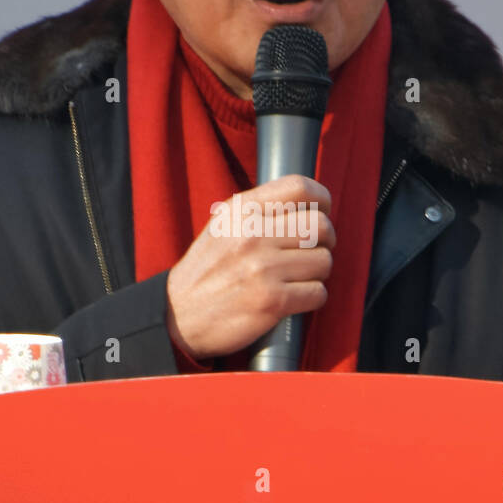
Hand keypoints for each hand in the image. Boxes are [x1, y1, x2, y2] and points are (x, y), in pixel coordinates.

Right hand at [165, 175, 335, 359]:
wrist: (177, 315)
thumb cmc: (207, 271)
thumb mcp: (223, 226)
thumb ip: (259, 210)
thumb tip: (309, 204)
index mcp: (242, 210)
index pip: (300, 187)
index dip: (322, 200)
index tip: (321, 214)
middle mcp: (252, 234)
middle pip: (321, 225)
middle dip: (324, 242)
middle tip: (311, 254)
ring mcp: (262, 268)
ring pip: (324, 261)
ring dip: (317, 273)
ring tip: (298, 278)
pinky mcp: (272, 300)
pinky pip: (318, 293)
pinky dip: (311, 298)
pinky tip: (294, 299)